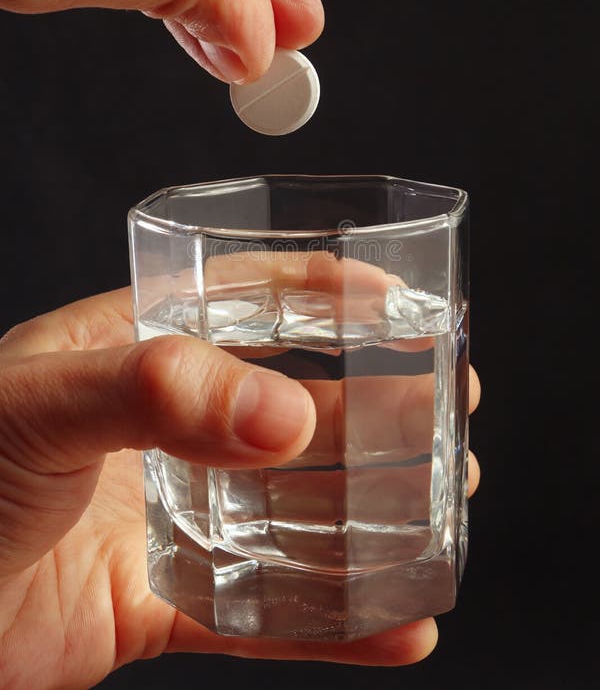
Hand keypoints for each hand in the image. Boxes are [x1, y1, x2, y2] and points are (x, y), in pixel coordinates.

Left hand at [0, 286, 480, 687]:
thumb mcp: (38, 402)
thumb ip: (155, 392)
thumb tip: (287, 418)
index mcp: (133, 351)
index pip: (246, 302)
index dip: (329, 295)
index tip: (405, 300)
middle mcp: (158, 426)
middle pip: (290, 407)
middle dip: (377, 407)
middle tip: (449, 408)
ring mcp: (161, 511)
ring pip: (288, 509)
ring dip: (369, 511)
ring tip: (440, 505)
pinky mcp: (155, 598)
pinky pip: (259, 611)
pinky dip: (331, 622)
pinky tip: (397, 625)